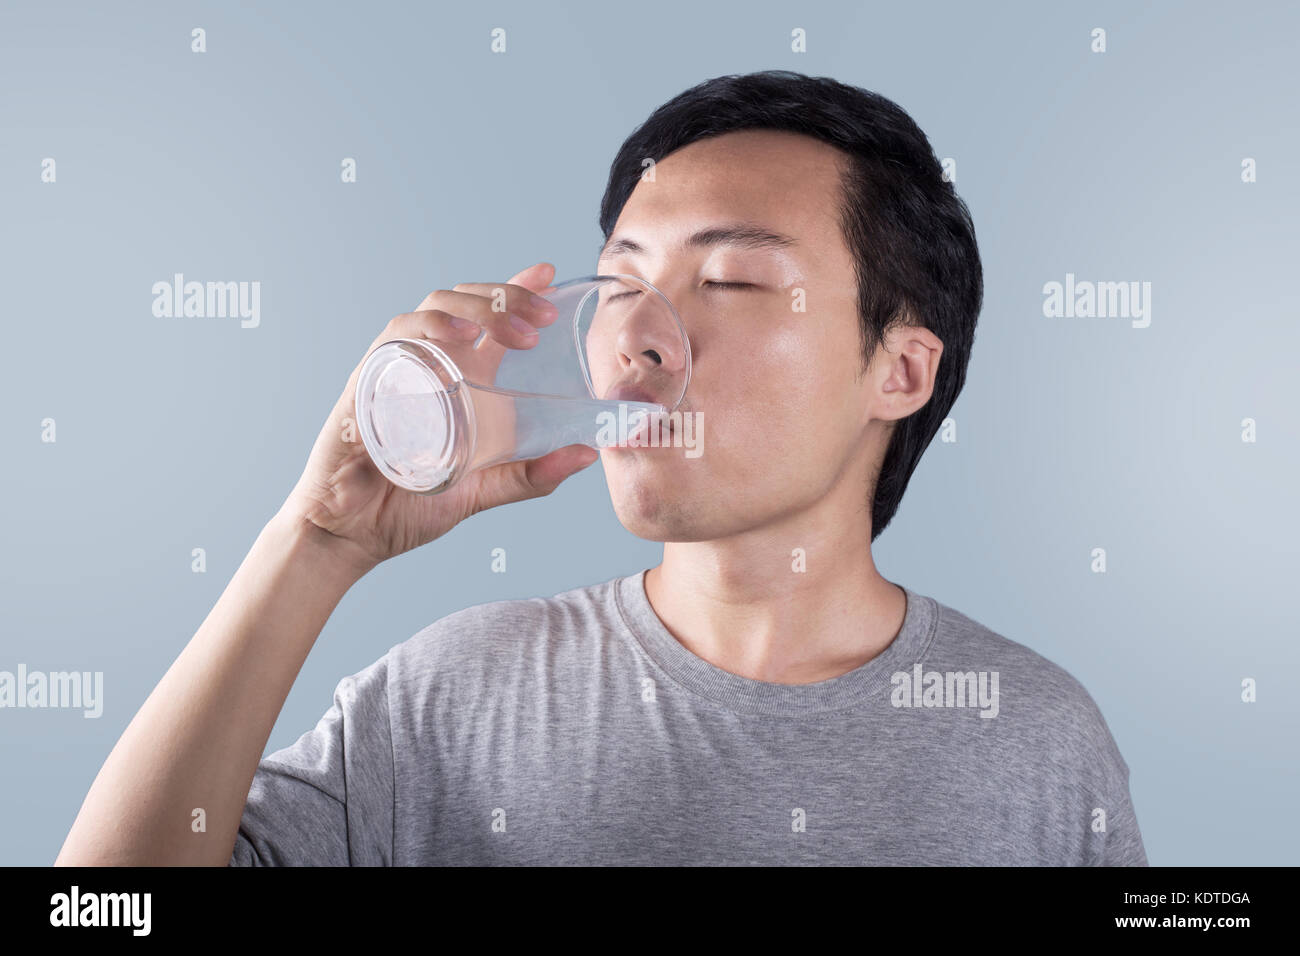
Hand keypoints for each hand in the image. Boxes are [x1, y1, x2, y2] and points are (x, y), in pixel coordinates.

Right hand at [278, 262, 598, 572]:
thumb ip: (532, 475)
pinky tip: (454, 340)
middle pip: (464, 304)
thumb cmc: (408, 509)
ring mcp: (395, 369)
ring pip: (432, 309)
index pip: (486, 320)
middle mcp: (426, 365)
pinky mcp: (367, 384)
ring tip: (513, 331)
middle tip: (544, 316)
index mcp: (456, 380)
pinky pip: (395, 340)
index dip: (514, 289)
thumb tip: (589, 454)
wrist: (351, 536)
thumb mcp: (485, 489)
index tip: (547, 274)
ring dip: (476, 310)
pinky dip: (426, 330)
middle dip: (507, 298)